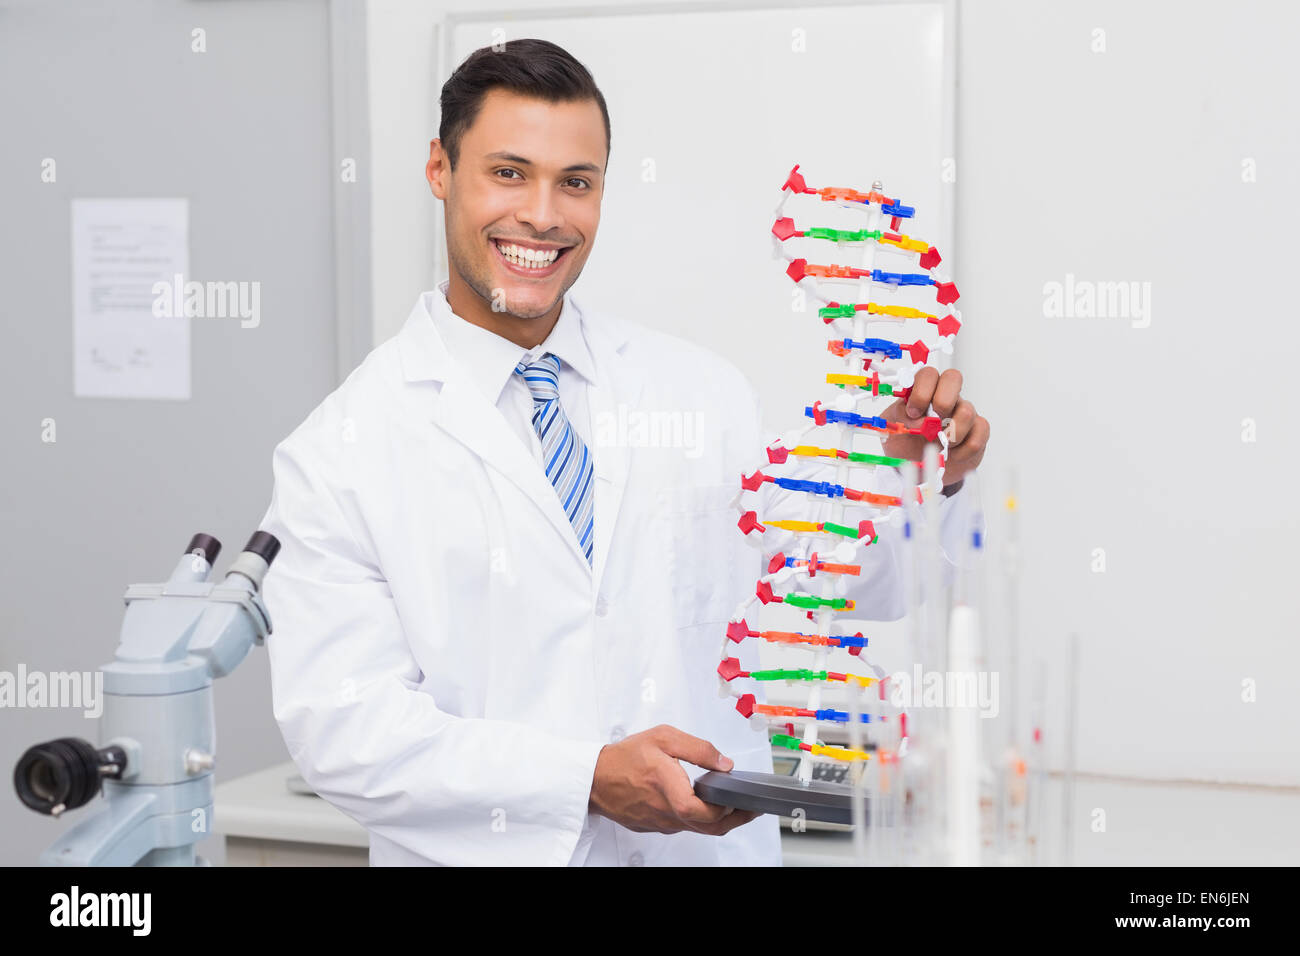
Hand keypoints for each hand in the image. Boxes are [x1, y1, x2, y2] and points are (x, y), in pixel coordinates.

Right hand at [588, 724, 761, 835]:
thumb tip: (724, 763)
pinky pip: (682, 826)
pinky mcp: (655, 826)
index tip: (737, 798)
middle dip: (734, 818)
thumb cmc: (625, 757)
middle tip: (752, 809)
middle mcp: (664, 811)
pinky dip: (698, 818)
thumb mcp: (663, 737)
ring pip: (696, 828)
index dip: (722, 809)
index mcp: (667, 787)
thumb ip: (697, 748)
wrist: (595, 778)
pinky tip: (704, 805)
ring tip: (735, 805)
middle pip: (707, 827)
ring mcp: (660, 822)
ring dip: (717, 819)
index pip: (700, 811)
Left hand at [880, 367, 988, 490]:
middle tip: (933, 424)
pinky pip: (980, 434)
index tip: (912, 413)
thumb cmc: (904, 442)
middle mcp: (945, 396)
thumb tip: (919, 419)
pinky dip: (964, 450)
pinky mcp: (976, 431)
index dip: (922, 391)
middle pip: (953, 377)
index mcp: (922, 391)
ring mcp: (963, 412)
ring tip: (940, 446)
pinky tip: (953, 456)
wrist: (916, 468)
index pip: (928, 374)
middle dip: (942, 401)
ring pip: (968, 410)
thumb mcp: (891, 429)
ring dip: (952, 433)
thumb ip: (899, 418)